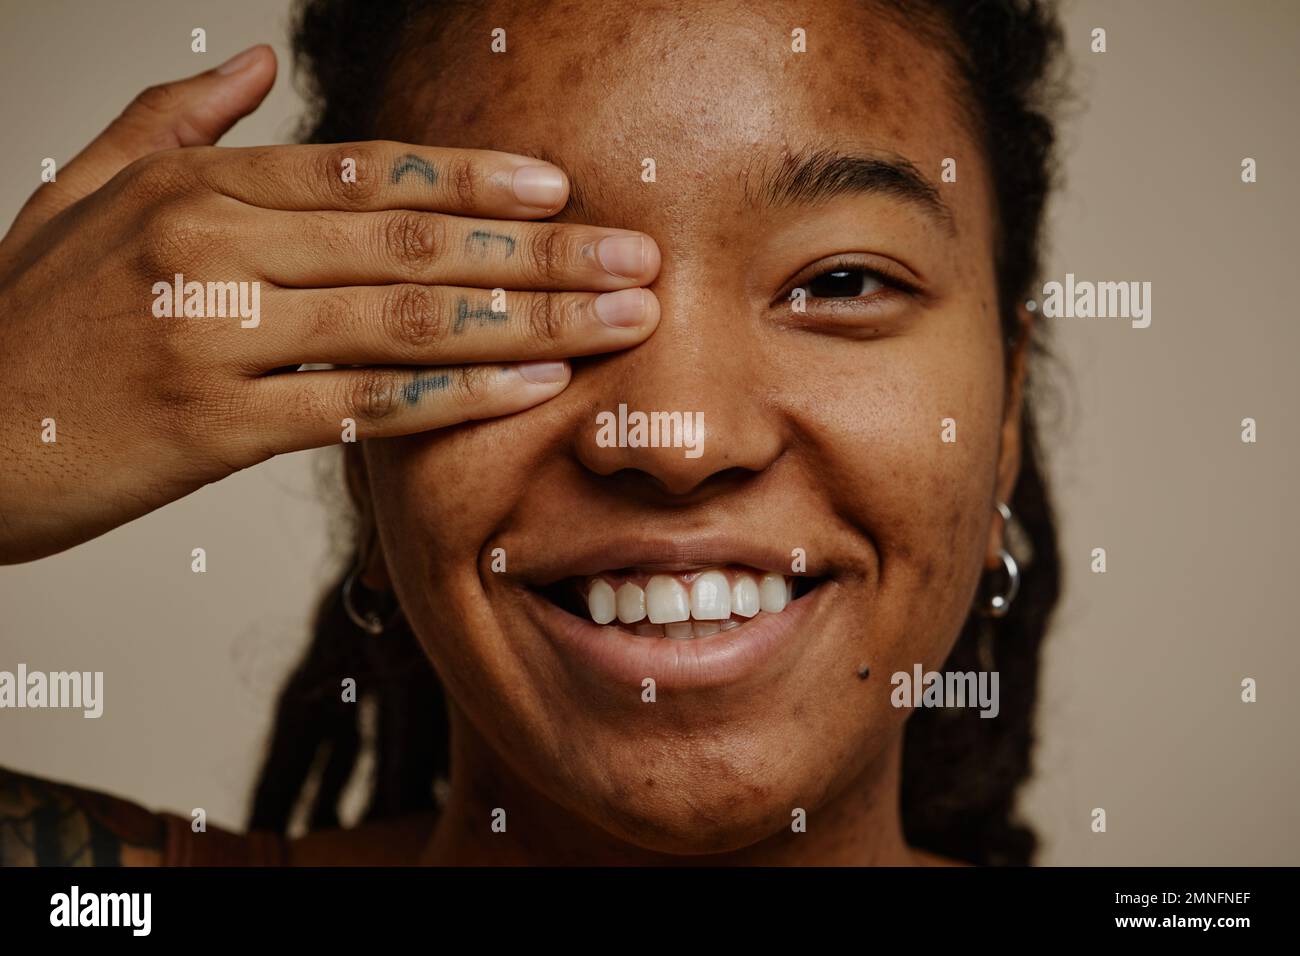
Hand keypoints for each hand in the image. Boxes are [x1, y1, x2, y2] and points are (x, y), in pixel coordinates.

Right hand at [0, 45, 660, 563]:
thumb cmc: (22, 323)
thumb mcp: (79, 194)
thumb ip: (166, 122)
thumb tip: (251, 68)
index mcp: (191, 186)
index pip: (364, 172)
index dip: (471, 178)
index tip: (559, 187)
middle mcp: (213, 247)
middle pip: (411, 239)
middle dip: (539, 249)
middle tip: (633, 258)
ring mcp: (218, 335)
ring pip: (407, 317)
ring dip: (528, 318)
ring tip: (617, 320)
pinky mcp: (220, 426)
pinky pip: (368, 405)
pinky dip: (459, 396)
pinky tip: (533, 387)